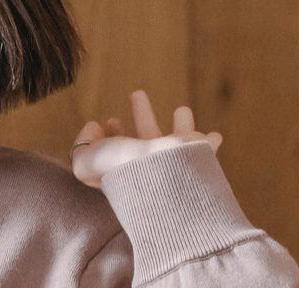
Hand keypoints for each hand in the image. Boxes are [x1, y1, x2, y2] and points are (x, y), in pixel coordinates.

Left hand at [71, 90, 223, 188]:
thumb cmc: (123, 173)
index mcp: (126, 170)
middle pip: (146, 139)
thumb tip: (93, 128)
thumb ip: (82, 145)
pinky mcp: (198, 160)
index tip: (110, 120)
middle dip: (142, 116)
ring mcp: (176, 164)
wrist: (161, 182)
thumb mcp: (87, 161)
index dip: (111, 135)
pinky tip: (216, 136)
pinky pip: (206, 150)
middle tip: (137, 93)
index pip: (118, 151)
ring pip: (178, 142)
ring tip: (182, 109)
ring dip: (181, 124)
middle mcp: (151, 168)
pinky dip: (211, 142)